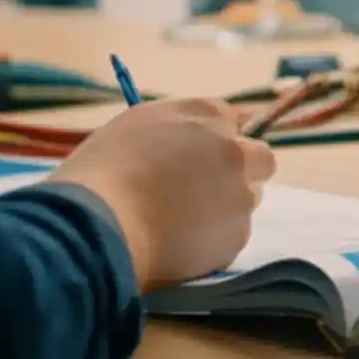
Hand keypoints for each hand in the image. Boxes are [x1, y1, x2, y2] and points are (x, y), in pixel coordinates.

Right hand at [48, 98, 276, 290]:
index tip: (197, 155)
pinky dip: (215, 237)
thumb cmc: (102, 172)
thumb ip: (178, 125)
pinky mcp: (238, 235)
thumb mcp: (137, 125)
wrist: (99, 226)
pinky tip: (181, 242)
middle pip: (259, 157)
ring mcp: (241, 195)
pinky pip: (235, 232)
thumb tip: (197, 135)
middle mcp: (234, 150)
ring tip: (183, 219)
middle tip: (206, 187)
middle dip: (242, 169)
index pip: (230, 119)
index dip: (214, 139)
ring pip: (250, 197)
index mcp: (206, 116)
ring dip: (228, 203)